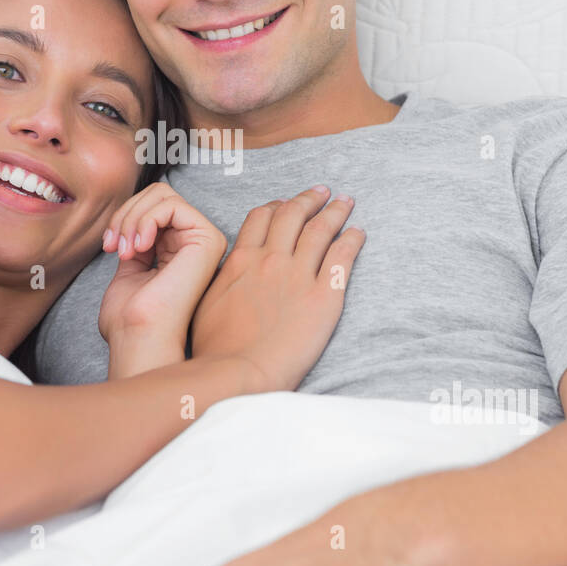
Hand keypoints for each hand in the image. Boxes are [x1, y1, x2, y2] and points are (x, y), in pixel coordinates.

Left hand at [98, 183, 226, 376]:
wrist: (137, 336)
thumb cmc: (130, 316)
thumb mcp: (130, 266)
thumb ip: (136, 238)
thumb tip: (128, 217)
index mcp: (181, 248)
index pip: (153, 204)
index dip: (125, 216)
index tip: (109, 245)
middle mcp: (197, 242)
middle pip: (159, 193)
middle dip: (127, 213)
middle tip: (115, 246)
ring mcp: (206, 240)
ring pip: (163, 194)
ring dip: (132, 218)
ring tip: (124, 250)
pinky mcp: (208, 239)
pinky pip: (172, 204)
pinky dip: (145, 220)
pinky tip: (139, 248)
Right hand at [190, 186, 364, 391]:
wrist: (240, 373)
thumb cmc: (217, 350)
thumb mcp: (207, 305)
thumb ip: (223, 281)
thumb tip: (229, 273)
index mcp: (241, 260)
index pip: (262, 217)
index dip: (277, 206)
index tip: (286, 203)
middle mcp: (270, 260)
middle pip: (293, 215)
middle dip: (309, 199)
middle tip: (323, 192)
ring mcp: (298, 276)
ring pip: (320, 230)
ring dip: (335, 212)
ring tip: (346, 202)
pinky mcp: (324, 297)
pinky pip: (343, 257)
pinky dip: (352, 240)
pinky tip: (359, 233)